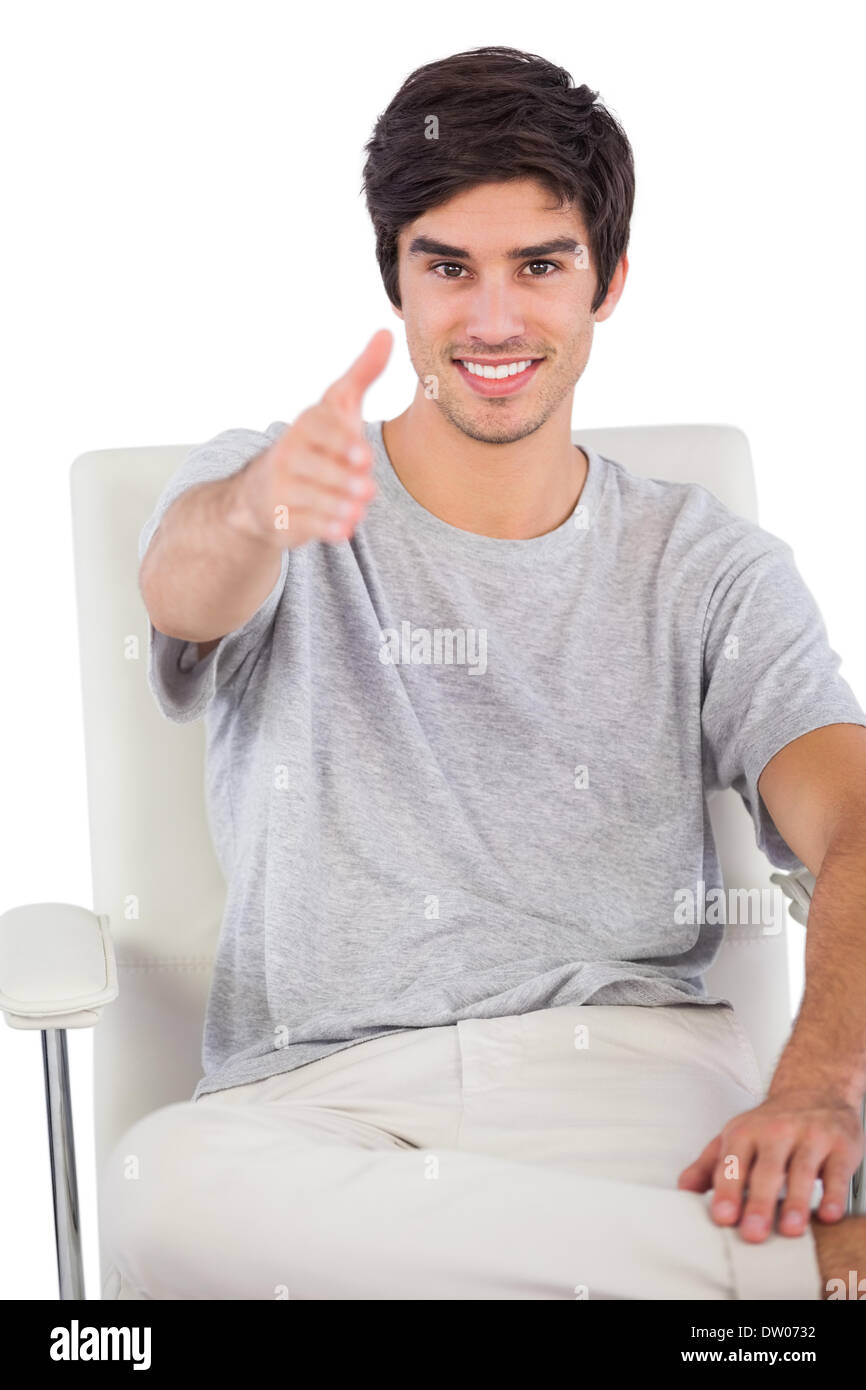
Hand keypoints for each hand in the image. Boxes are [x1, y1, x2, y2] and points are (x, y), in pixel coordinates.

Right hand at [232, 328, 392, 549]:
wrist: (265, 491)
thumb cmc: (315, 443)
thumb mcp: (337, 408)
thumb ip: (362, 374)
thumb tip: (387, 333)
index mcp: (304, 426)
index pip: (317, 429)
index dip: (340, 442)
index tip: (363, 456)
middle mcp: (287, 455)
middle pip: (312, 465)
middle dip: (340, 477)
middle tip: (368, 488)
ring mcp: (281, 488)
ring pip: (308, 496)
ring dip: (335, 503)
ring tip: (359, 509)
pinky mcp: (281, 518)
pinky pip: (302, 523)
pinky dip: (323, 527)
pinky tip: (344, 530)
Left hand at [676, 1088, 863, 1241]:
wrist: (814, 1089)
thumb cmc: (769, 1125)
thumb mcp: (734, 1138)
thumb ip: (708, 1167)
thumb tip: (682, 1191)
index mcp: (744, 1132)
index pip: (732, 1163)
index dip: (726, 1190)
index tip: (722, 1217)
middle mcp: (776, 1132)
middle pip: (767, 1170)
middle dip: (759, 1203)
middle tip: (753, 1234)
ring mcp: (810, 1137)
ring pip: (803, 1171)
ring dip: (797, 1202)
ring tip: (791, 1230)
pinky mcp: (840, 1146)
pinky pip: (838, 1173)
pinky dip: (835, 1195)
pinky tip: (829, 1216)